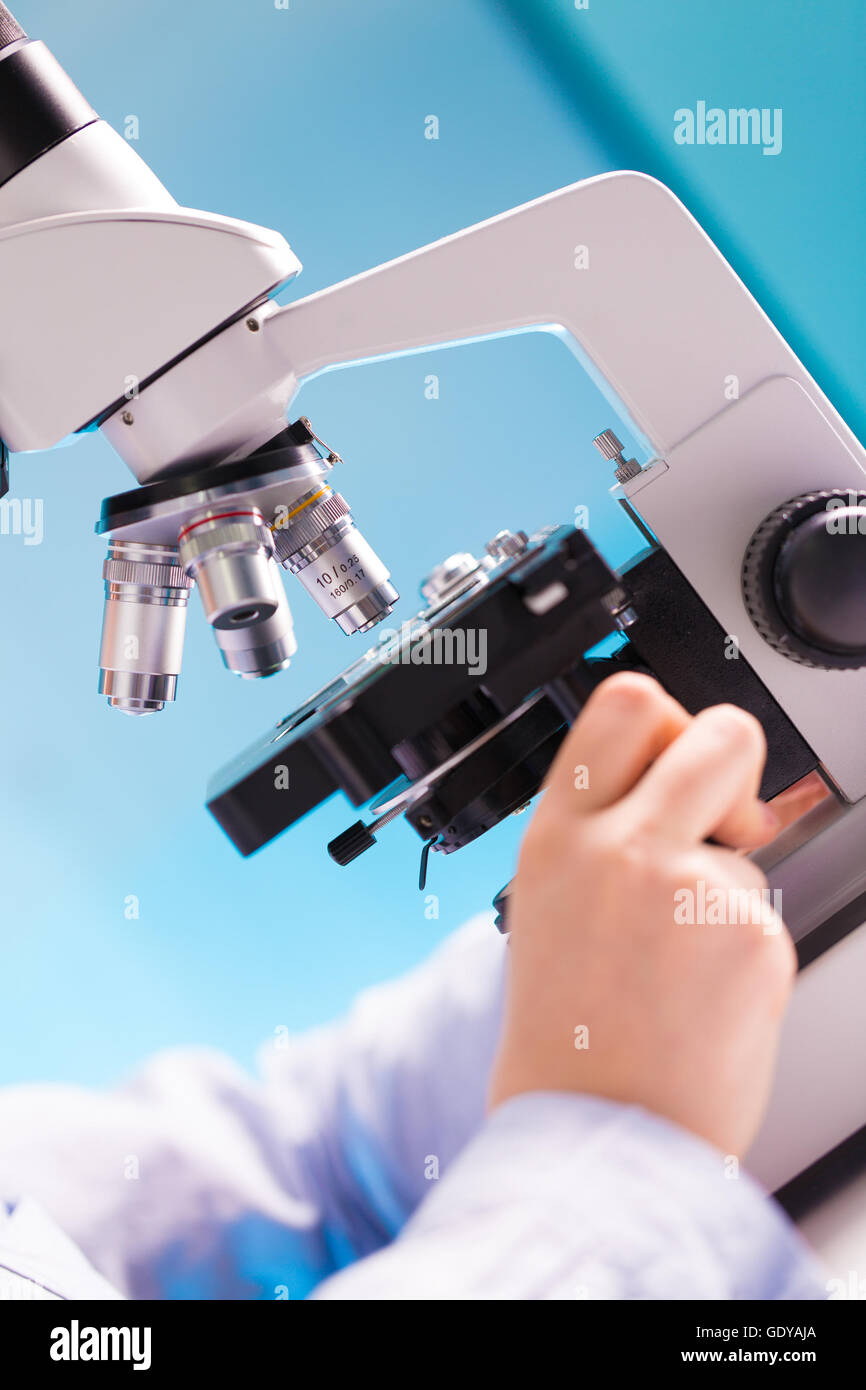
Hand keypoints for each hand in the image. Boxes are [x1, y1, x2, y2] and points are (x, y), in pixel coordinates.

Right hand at [488, 673, 796, 1156]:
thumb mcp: (547, 903)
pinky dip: (744, 953)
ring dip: (726, 890)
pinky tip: (700, 995)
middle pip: (722, 734)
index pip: (629, 703)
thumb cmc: (567, 1034)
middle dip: (736, 765)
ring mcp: (692, 891)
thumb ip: (599, 832)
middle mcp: (623, 848)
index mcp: (559, 835)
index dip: (669, 717)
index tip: (675, 751)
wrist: (591, 1132)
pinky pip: (764, 918)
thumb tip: (680, 788)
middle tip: (723, 816)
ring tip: (676, 962)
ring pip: (746, 847)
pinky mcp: (753, 939)